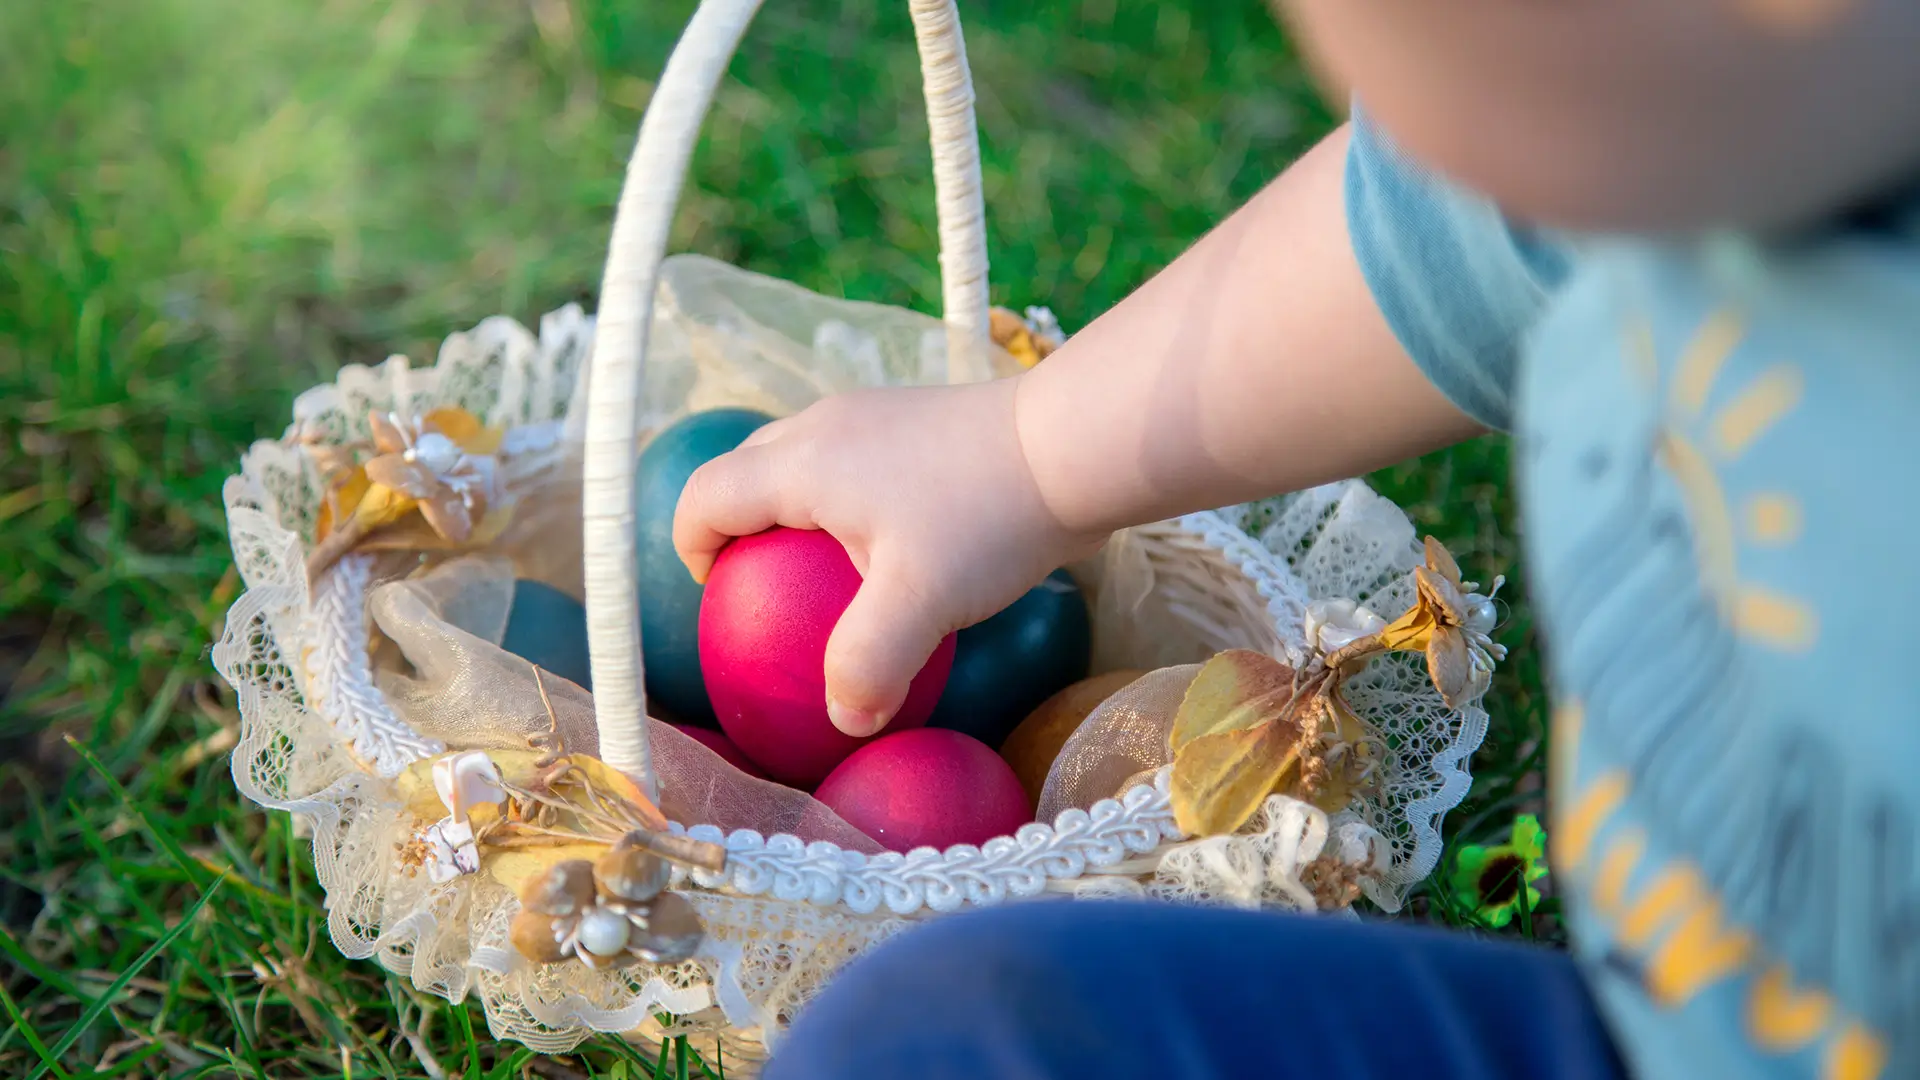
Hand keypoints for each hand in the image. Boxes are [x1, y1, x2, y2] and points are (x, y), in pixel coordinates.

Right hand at [674, 377, 1106, 736]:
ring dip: (796, 514)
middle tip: (771, 595)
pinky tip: (902, 550)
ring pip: (801, 461)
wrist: (1072, 445)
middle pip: (746, 470)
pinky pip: (853, 463)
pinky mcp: (916, 422)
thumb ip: (869, 663)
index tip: (719, 600)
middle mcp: (824, 425)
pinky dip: (847, 502)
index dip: (690, 547)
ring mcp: (872, 416)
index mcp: (801, 462)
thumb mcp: (921, 602)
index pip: (706, 496)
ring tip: (832, 578)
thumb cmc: (986, 517)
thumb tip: (844, 720)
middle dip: (739, 529)